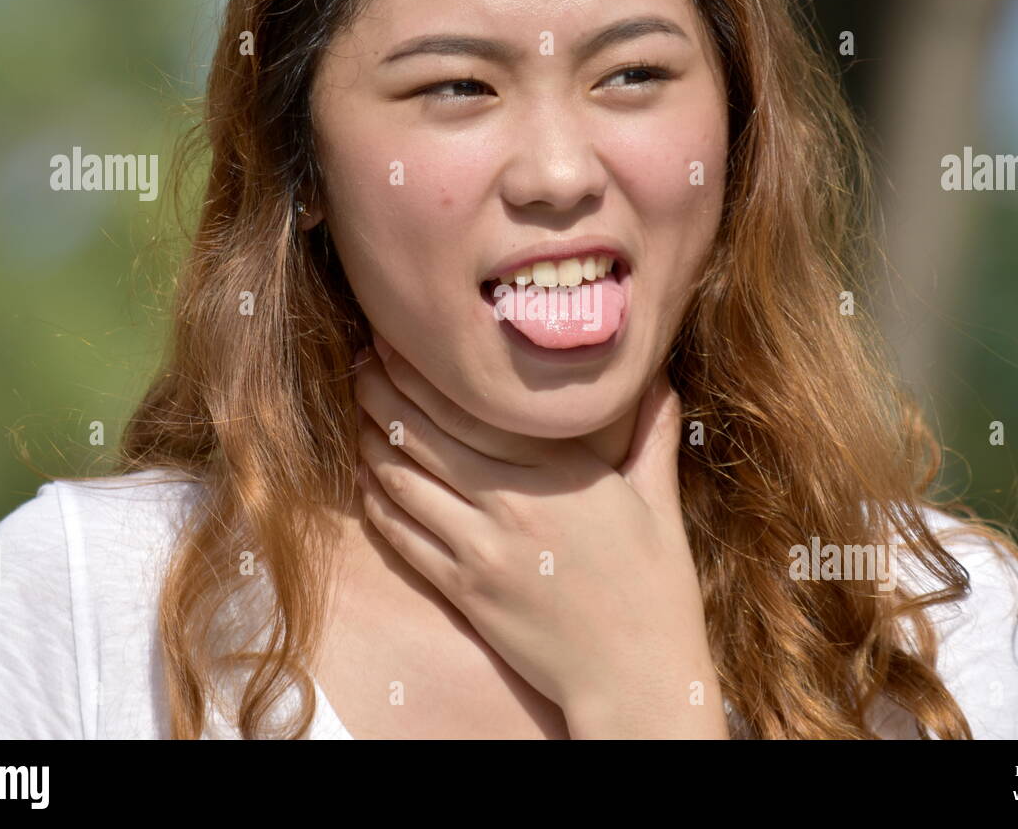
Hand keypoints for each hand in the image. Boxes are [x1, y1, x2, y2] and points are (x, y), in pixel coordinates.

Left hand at [353, 330, 726, 735]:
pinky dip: (376, 500)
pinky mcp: (462, 590)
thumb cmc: (657, 591)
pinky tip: (366, 477)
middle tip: (361, 361)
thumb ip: (652, 436)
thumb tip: (658, 381)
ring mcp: (480, 549)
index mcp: (560, 472)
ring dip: (371, 439)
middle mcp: (511, 503)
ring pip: (401, 480)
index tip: (398, 339)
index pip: (472, 405)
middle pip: (424, 433)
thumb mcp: (661, 506)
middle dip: (383, 390)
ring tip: (356, 408)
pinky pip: (401, 534)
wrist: (635, 678)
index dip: (424, 369)